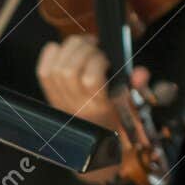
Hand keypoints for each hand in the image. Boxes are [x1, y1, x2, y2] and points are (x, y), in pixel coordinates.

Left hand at [36, 34, 150, 127]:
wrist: (91, 138)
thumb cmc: (112, 114)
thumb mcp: (130, 101)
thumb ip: (137, 85)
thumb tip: (141, 73)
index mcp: (99, 106)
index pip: (90, 79)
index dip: (97, 60)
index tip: (107, 58)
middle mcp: (76, 104)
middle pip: (69, 70)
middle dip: (83, 50)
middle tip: (95, 47)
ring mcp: (60, 101)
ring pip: (56, 68)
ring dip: (70, 49)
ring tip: (83, 46)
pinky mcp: (50, 95)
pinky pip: (43, 70)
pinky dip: (52, 54)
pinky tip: (65, 51)